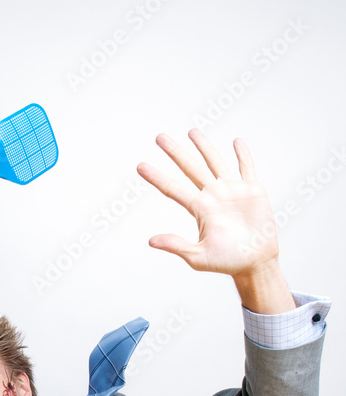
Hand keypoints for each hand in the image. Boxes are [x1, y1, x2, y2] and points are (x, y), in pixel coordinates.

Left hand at [137, 130, 294, 312]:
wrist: (255, 264)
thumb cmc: (226, 262)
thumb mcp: (198, 257)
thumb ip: (176, 246)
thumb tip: (151, 241)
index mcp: (199, 209)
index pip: (173, 189)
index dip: (157, 178)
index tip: (140, 166)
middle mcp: (213, 196)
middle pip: (191, 168)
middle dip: (175, 152)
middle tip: (159, 137)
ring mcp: (232, 191)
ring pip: (215, 162)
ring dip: (204, 147)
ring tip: (192, 131)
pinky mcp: (252, 191)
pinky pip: (246, 168)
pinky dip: (243, 155)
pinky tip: (237, 141)